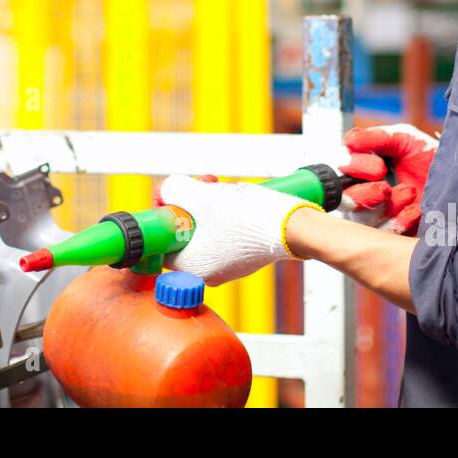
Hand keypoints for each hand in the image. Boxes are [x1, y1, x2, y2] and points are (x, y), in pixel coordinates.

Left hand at [155, 174, 322, 286]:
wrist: (294, 226)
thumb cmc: (248, 217)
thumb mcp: (201, 197)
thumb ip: (174, 191)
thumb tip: (167, 191)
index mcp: (192, 266)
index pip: (163, 241)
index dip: (164, 214)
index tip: (172, 196)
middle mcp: (208, 272)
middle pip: (185, 232)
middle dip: (190, 203)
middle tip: (199, 186)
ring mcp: (227, 265)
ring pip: (204, 228)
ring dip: (207, 204)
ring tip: (218, 187)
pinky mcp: (244, 255)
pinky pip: (223, 232)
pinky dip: (223, 213)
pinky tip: (232, 197)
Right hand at [339, 123, 438, 235]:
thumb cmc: (428, 156)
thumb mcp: (405, 139)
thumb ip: (377, 138)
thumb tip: (349, 142)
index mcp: (362, 166)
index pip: (341, 169)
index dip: (355, 168)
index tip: (378, 167)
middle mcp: (365, 191)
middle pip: (346, 200)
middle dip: (364, 195)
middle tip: (385, 188)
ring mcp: (378, 214)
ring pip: (363, 221)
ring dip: (387, 207)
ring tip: (410, 193)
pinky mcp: (393, 233)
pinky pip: (384, 236)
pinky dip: (399, 224)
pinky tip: (416, 211)